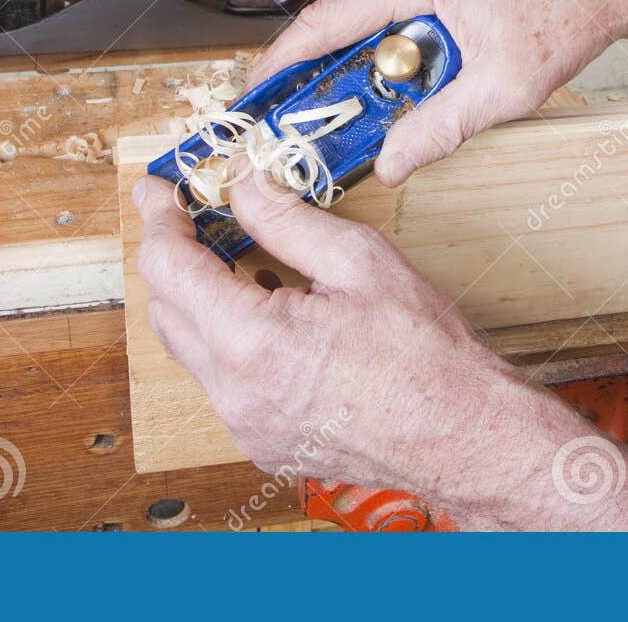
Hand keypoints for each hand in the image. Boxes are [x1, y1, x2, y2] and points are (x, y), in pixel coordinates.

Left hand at [132, 172, 627, 531]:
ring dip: (200, 297)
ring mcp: (245, 425)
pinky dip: (227, 337)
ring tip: (240, 255)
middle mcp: (235, 393)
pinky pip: (221, 379)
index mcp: (253, 343)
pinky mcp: (262, 441)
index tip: (160, 190)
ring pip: (190, 348)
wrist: (466, 438)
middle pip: (166, 310)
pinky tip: (268, 308)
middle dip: (174, 256)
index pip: (169, 269)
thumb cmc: (429, 357)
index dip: (161, 219)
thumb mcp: (359, 261)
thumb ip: (286, 219)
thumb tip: (243, 186)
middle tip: (198, 213)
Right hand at [246, 0, 627, 185]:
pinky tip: (385, 87)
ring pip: (364, 16)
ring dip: (350, 61)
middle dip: (311, 68)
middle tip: (289, 114)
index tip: (256, 92)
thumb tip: (391, 162)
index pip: (327, 17)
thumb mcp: (501, 88)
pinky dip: (379, 49)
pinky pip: (390, 11)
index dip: (284, 58)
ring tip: (334, 109)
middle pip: (338, 17)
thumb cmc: (565, 17)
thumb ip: (439, 128)